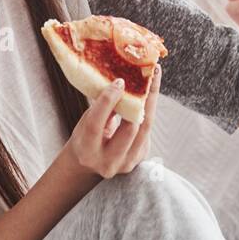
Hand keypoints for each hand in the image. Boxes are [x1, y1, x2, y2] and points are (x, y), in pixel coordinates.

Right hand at [63, 64, 159, 178]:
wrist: (90, 163)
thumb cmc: (86, 137)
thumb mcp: (86, 123)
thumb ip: (101, 109)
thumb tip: (118, 83)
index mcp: (87, 151)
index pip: (96, 124)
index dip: (107, 101)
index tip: (119, 81)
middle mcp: (108, 162)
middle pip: (129, 129)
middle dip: (139, 100)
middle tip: (145, 76)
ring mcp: (127, 163)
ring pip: (144, 129)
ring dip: (150, 100)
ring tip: (153, 77)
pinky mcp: (140, 158)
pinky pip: (147, 130)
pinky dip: (149, 109)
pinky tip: (150, 92)